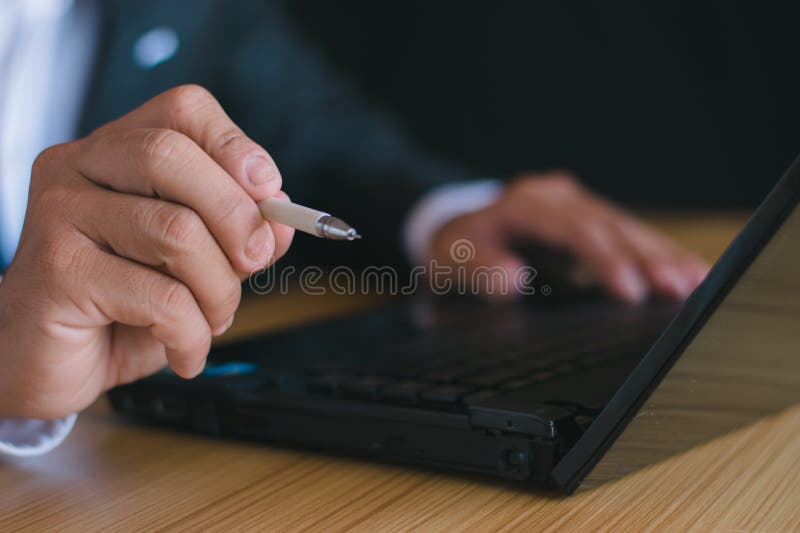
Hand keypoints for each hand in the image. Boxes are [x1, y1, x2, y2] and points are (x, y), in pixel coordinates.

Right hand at [0, 85, 293, 418]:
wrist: (42, 361)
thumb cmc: (118, 306)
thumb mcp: (190, 264)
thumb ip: (234, 234)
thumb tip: (281, 221)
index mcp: (114, 151)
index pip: (183, 110)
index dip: (237, 147)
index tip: (270, 196)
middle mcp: (78, 167)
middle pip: (172, 157)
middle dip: (236, 216)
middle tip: (254, 262)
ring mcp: (59, 214)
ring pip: (176, 231)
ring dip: (219, 290)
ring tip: (213, 320)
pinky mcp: (57, 272)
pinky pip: (160, 296)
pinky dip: (192, 334)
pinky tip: (184, 352)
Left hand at [430, 172, 708, 300]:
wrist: (457, 230)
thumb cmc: (456, 250)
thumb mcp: (450, 262)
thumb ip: (477, 271)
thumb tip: (513, 281)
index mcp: (525, 204)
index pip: (573, 230)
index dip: (604, 259)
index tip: (629, 290)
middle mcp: (557, 198)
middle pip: (609, 225)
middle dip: (647, 258)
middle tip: (681, 289)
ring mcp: (576, 206)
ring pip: (626, 227)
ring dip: (662, 255)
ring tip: (697, 282)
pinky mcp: (589, 221)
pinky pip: (627, 236)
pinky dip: (657, 254)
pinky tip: (687, 271)